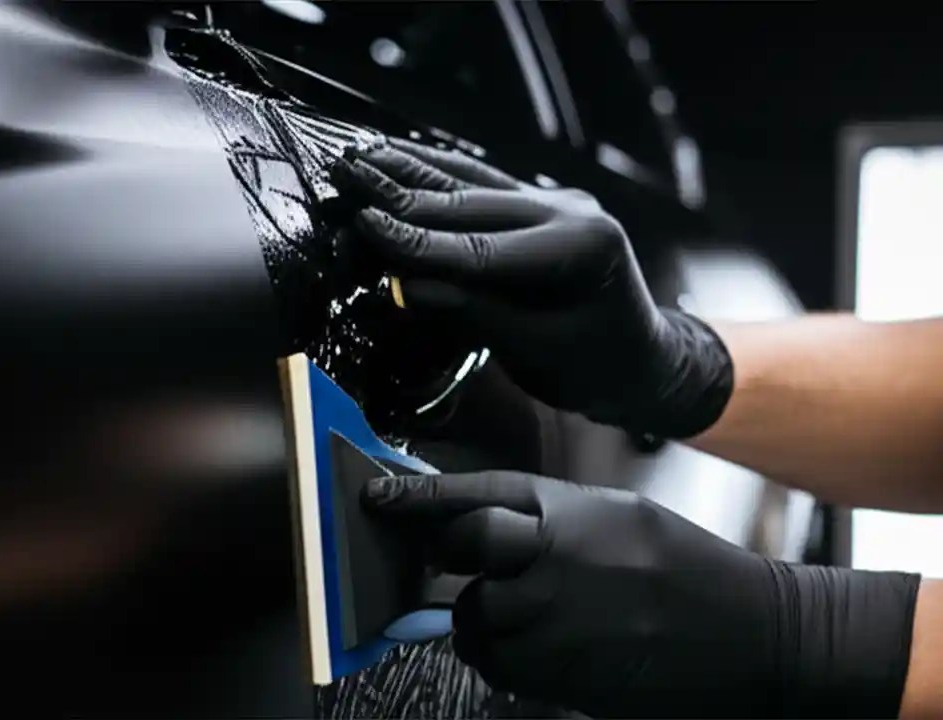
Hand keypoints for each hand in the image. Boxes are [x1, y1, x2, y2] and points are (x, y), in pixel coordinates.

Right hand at [331, 138, 731, 438]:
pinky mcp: (541, 207)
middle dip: (402, 194)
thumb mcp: (535, 350)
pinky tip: (401, 156)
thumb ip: (473, 312)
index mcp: (580, 248)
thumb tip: (405, 284)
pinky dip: (438, 173)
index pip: (480, 247)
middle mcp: (569, 210)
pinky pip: (482, 185)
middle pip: (470, 203)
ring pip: (473, 180)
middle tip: (346, 176)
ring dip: (412, 168)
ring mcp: (556, 203)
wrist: (641, 364)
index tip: (363, 224)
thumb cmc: (595, 368)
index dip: (416, 240)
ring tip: (362, 152)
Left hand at [363, 471, 919, 717]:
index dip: (419, 494)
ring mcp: (564, 620)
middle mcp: (565, 560)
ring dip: (482, 616)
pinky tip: (544, 643)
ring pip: (475, 617)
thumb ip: (545, 518)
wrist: (755, 639)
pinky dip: (503, 655)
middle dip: (448, 550)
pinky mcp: (566, 676)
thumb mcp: (618, 519)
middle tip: (448, 555)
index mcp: (580, 511)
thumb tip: (470, 524)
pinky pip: (499, 665)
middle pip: (468, 545)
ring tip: (531, 611)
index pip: (479, 493)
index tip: (375, 495)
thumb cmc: (685, 571)